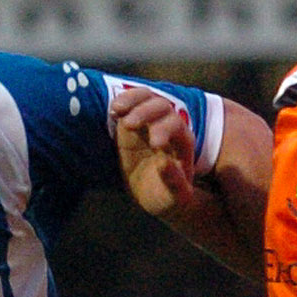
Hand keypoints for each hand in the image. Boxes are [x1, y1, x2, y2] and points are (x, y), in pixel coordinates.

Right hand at [110, 86, 197, 217]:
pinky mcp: (134, 122)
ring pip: (146, 99)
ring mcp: (150, 121)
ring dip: (133, 100)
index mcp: (182, 144)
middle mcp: (168, 127)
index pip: (177, 127)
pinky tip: (113, 109)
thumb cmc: (166, 198)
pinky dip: (122, 102)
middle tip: (129, 124)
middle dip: (147, 112)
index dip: (166, 131)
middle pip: (162, 107)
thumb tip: (164, 162)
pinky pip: (131, 104)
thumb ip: (174, 182)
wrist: (152, 194)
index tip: (153, 143)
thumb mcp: (173, 198)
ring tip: (116, 109)